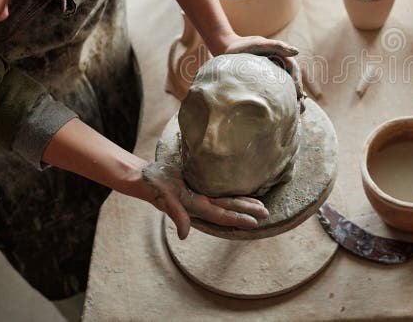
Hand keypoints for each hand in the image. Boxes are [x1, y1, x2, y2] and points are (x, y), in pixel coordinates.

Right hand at [140, 159, 268, 239]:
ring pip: (227, 200)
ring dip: (244, 203)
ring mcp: (201, 195)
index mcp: (194, 207)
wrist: (145, 177)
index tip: (255, 222)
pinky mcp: (199, 186)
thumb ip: (175, 215)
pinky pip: (220, 190)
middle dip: (247, 211)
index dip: (238, 218)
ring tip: (261, 206)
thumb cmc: (152, 187)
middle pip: (229, 207)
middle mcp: (201, 203)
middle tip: (267, 213)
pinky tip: (243, 191)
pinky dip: (233, 192)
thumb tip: (184, 236)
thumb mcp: (163, 199)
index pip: (221, 214)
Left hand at [223, 34, 305, 111]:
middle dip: (298, 94)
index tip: (299, 95)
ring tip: (295, 113)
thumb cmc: (243, 46)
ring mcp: (272, 74)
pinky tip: (281, 112)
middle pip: (292, 80)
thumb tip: (297, 52)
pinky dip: (280, 101)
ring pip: (286, 87)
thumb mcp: (260, 44)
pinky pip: (275, 92)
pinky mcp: (265, 82)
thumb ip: (278, 46)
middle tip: (301, 108)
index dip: (297, 82)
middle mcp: (279, 66)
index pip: (294, 70)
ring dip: (291, 99)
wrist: (227, 49)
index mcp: (281, 56)